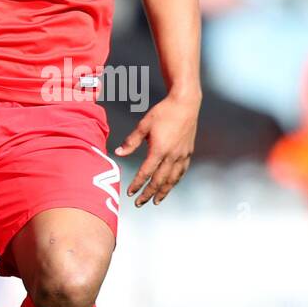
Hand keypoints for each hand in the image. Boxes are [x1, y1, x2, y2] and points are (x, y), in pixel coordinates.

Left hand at [114, 91, 199, 205]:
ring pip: (172, 179)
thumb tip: (118, 153)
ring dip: (163, 192)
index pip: (146, 173)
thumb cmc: (163, 112)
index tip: (130, 193)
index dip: (137, 184)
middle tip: (140, 203)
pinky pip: (181, 171)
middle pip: (159, 181)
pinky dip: (175, 181)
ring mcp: (182, 155)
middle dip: (148, 194)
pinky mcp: (188, 152)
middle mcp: (172, 155)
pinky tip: (171, 185)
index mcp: (159, 150)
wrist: (185, 103)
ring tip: (156, 201)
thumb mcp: (143, 125)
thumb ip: (131, 141)